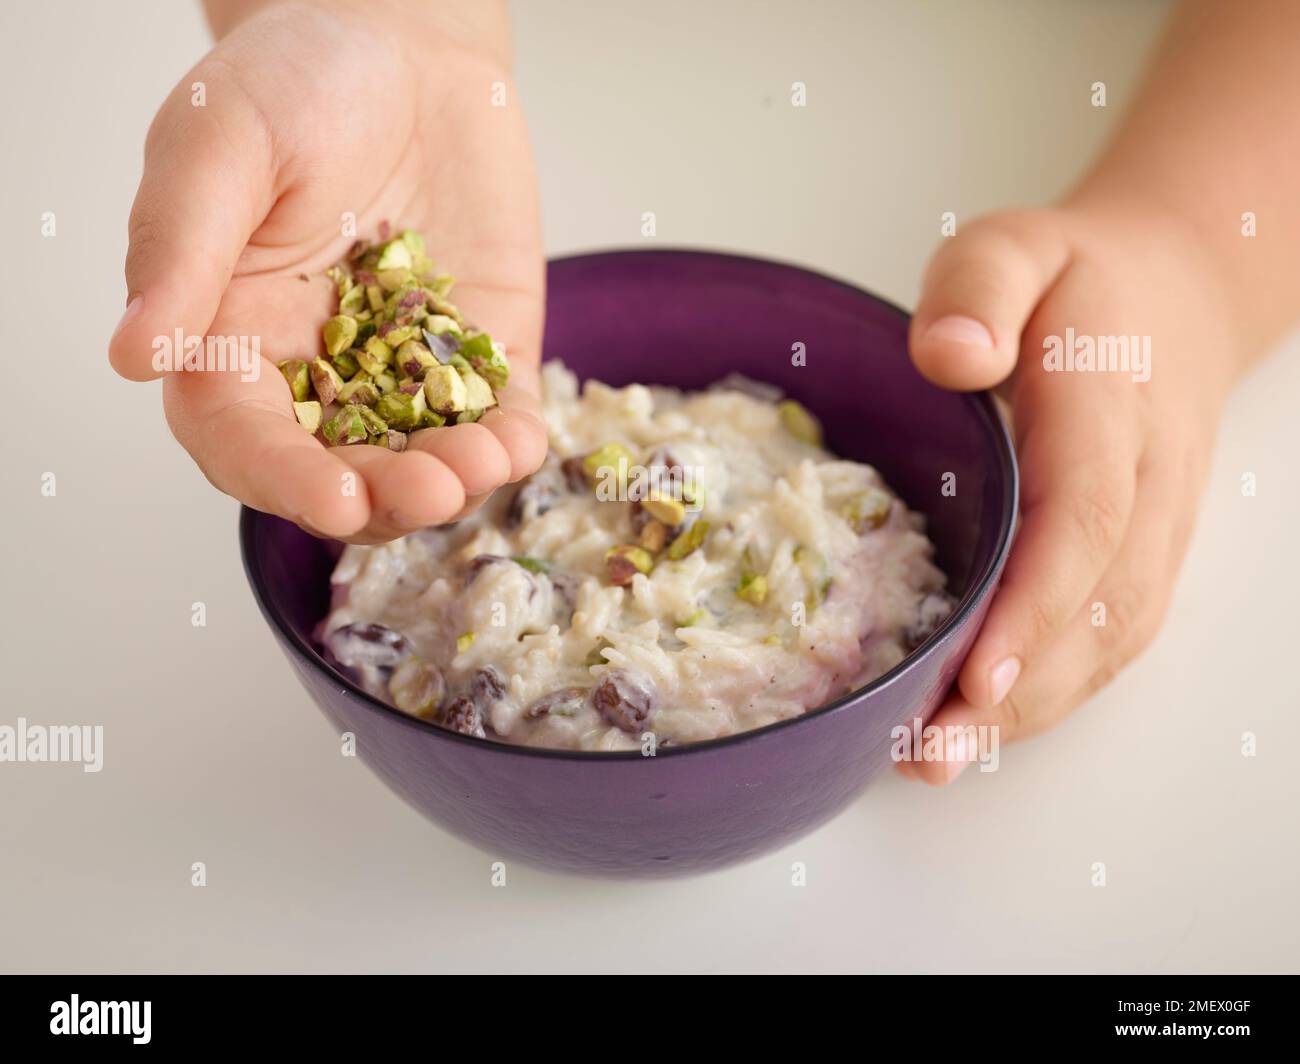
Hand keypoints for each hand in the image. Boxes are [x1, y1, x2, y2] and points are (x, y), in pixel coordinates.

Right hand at [108, 0, 545, 542]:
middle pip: (342, 470)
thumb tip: (135, 355)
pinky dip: (509, 441)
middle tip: (427, 493)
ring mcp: (405, 368)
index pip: (246, 439)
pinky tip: (518, 444)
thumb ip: (181, 247)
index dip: (286, 480)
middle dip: (385, 495)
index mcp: (234, 338)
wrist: (403, 46)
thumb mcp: (222, 145)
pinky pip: (495, 415)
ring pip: (421, 459)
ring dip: (452, 481)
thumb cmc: (295, 82)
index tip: (335, 501)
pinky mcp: (478, 350)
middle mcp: (318, 371)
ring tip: (479, 465)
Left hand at [901, 203, 1238, 782]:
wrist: (1172, 292)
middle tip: (926, 753)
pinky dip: (1050, 691)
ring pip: (1108, 640)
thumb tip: (950, 356)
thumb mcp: (1016, 247)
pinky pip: (1108, 636)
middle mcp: (1147, 486)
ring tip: (936, 759)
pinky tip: (985, 724)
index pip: (1085, 521)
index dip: (1034, 607)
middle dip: (1018, 693)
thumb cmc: (1072, 279)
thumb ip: (981, 288)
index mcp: (1112, 408)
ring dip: (1030, 712)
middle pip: (1098, 608)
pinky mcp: (1140, 555)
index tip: (975, 676)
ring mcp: (1154, 530)